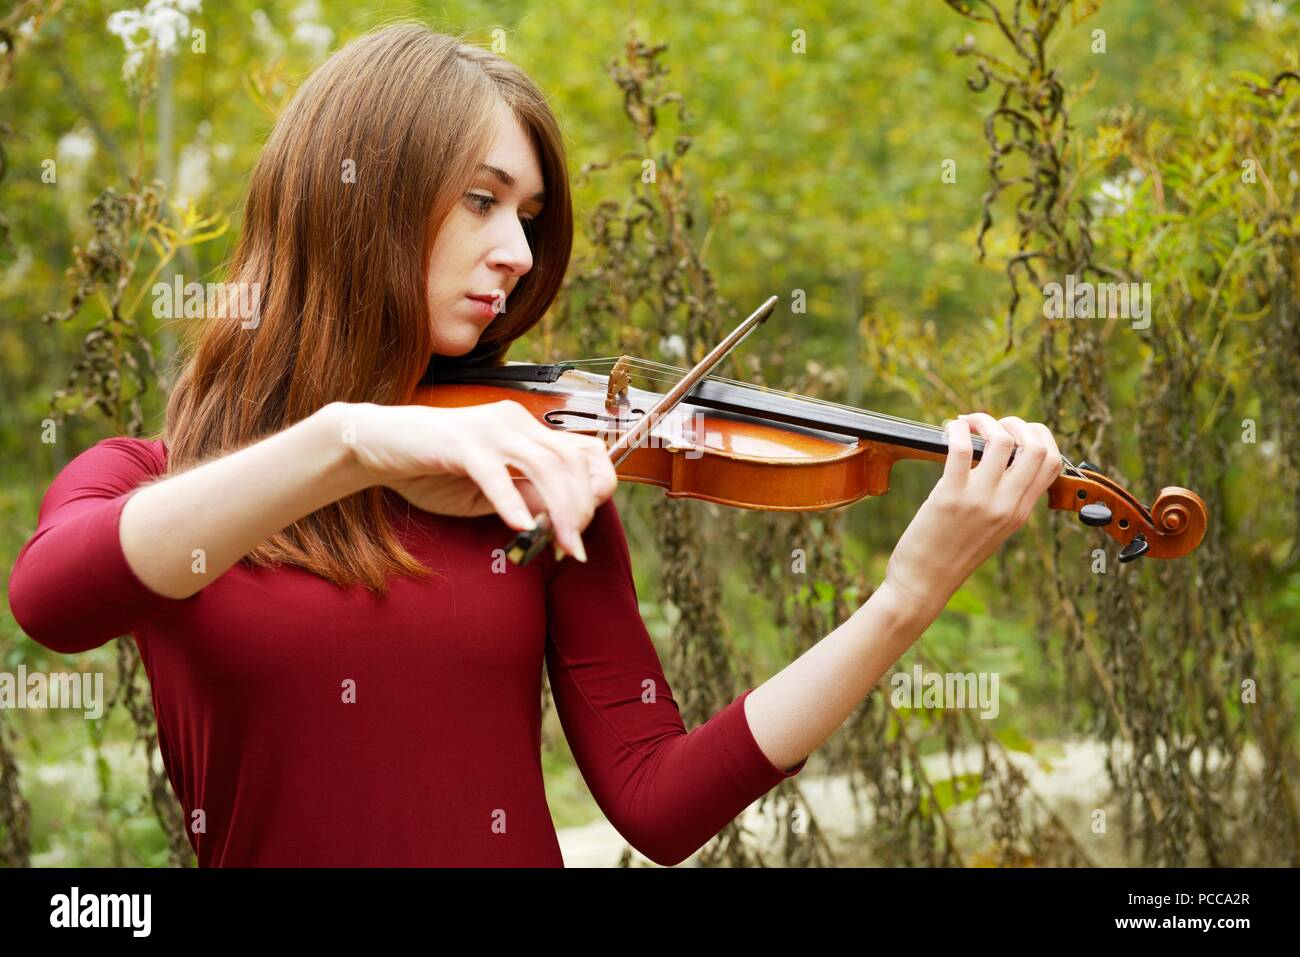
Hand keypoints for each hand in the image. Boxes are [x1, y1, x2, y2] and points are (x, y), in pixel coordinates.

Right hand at [333, 401, 616, 559]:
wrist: (378, 446)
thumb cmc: (432, 471)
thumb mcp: (487, 491)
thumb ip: (525, 496)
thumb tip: (561, 517)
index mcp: (526, 428)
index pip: (584, 450)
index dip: (598, 484)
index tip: (588, 524)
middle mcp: (514, 421)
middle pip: (570, 461)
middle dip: (581, 506)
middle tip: (574, 546)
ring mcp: (489, 428)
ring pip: (544, 465)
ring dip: (559, 509)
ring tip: (561, 544)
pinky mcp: (460, 442)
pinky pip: (494, 474)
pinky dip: (510, 501)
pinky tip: (519, 526)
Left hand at [883, 412, 1061, 619]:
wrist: (924, 583)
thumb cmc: (950, 555)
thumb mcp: (991, 530)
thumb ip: (1002, 501)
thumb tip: (998, 463)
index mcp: (1020, 512)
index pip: (1053, 463)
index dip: (1041, 436)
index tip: (1018, 430)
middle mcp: (1007, 505)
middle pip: (1037, 448)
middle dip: (1018, 423)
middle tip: (992, 423)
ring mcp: (980, 501)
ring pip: (1003, 441)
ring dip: (985, 421)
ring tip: (967, 423)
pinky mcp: (950, 497)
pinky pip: (962, 449)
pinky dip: (957, 430)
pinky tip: (949, 429)